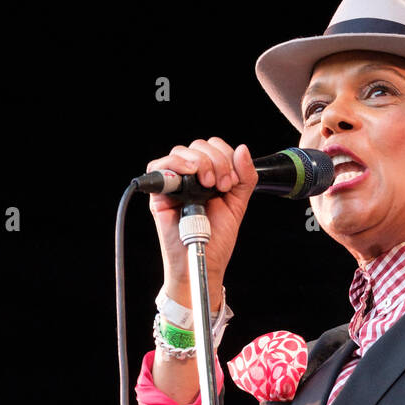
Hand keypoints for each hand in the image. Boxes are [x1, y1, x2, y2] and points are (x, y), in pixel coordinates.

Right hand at [147, 137, 257, 296]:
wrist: (204, 259)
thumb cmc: (217, 238)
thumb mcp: (238, 203)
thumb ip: (245, 177)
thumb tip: (242, 150)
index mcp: (210, 175)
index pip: (214, 146)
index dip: (226, 156)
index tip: (232, 181)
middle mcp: (191, 176)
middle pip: (199, 145)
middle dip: (216, 161)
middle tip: (222, 186)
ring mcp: (174, 183)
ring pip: (180, 151)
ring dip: (200, 162)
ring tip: (208, 185)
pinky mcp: (159, 193)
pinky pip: (158, 166)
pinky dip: (174, 164)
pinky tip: (190, 174)